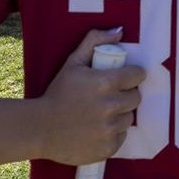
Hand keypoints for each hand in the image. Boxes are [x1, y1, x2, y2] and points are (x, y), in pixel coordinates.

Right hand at [35, 29, 145, 164]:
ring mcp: (110, 129)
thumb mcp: (73, 63)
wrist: (40, 128)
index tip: (126, 78)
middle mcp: (111, 106)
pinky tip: (98, 129)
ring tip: (102, 114)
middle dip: (127, 95)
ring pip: (129, 118)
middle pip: (136, 98)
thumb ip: (94, 42)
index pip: (137, 76)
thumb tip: (119, 31)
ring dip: (120, 114)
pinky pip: (121, 136)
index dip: (132, 76)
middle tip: (112, 96)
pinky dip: (113, 133)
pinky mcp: (108, 147)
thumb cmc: (57, 93)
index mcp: (106, 83)